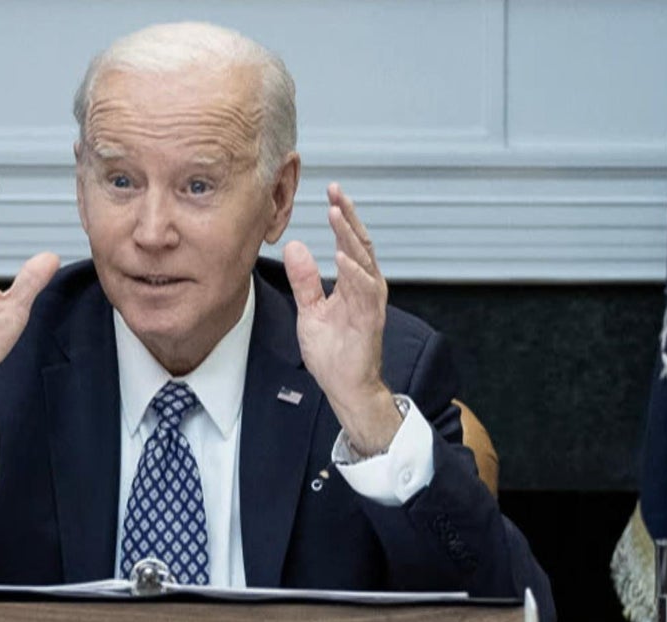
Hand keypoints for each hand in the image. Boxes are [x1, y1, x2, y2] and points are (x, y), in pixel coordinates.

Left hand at [283, 183, 399, 454]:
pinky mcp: (369, 321)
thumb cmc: (334, 351)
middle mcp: (366, 287)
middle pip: (360, 243)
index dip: (342, 217)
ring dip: (350, 237)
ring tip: (336, 214)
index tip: (331, 193)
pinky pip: (365, 292)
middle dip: (349, 216)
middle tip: (336, 191)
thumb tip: (296, 247)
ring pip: (364, 261)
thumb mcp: (310, 309)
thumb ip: (305, 279)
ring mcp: (370, 303)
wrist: (344, 385)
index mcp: (354, 283)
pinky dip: (355, 274)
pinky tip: (343, 257)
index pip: (349, 242)